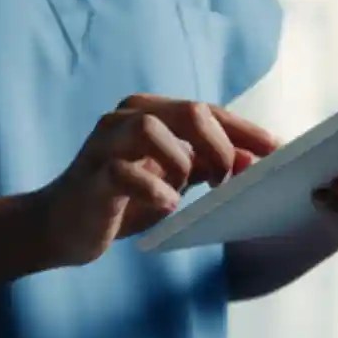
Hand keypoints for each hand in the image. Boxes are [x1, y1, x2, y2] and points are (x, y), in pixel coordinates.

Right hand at [37, 94, 279, 266]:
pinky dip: (154, 190)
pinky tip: (166, 206)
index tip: (276, 150)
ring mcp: (105, 144)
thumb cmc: (122, 198)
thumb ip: (208, 164)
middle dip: (220, 145)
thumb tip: (253, 158)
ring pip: (153, 130)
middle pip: (189, 111)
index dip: (245, 130)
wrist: (61, 226)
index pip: (208, 111)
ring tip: (189, 190)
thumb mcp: (174, 179)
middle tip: (227, 179)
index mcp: (150, 112)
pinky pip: (125, 173)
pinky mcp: (91, 176)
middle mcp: (126, 118)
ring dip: (183, 162)